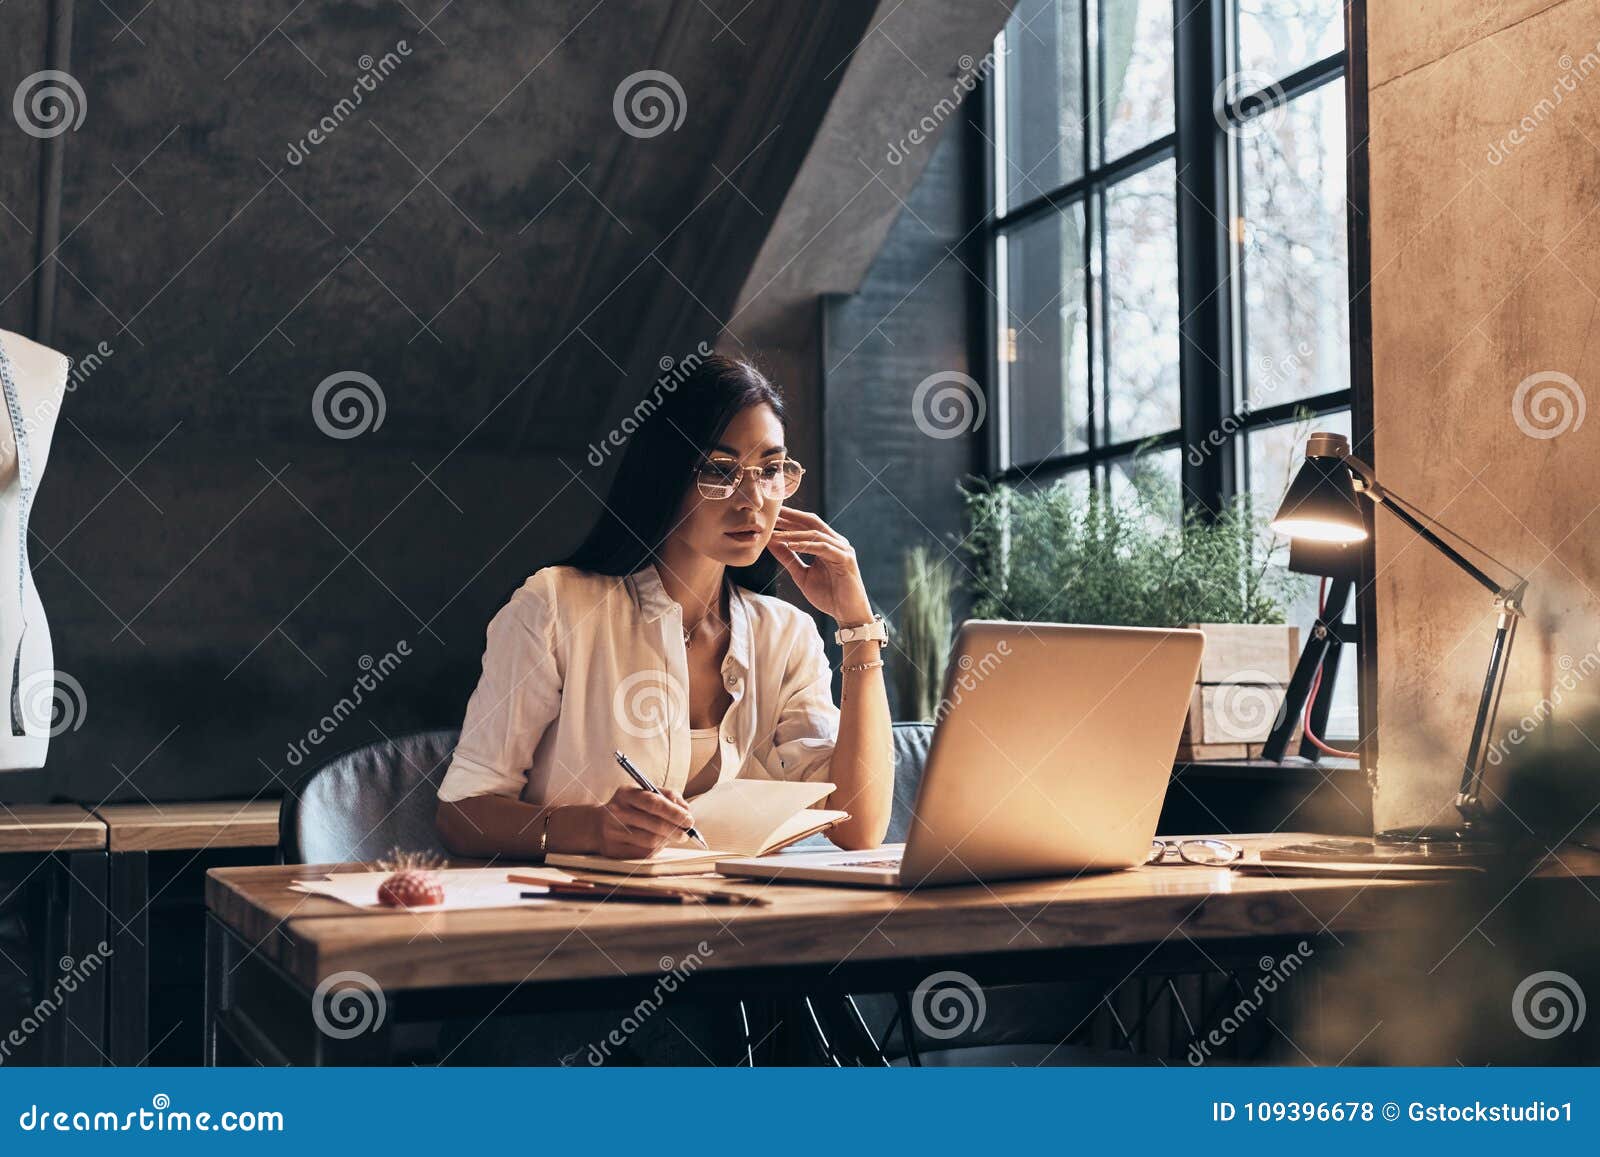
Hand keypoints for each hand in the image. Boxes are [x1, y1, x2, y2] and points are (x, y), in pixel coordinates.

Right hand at [591, 786, 696, 858]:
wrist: (596, 825)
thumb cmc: (629, 808)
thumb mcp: (642, 794)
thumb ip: (666, 796)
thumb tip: (686, 809)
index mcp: (626, 794)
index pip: (654, 803)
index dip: (675, 812)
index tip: (689, 819)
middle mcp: (617, 812)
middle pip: (655, 824)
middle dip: (676, 829)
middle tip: (686, 832)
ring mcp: (614, 833)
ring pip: (651, 841)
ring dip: (668, 840)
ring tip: (675, 837)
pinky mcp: (614, 850)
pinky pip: (643, 853)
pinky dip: (657, 849)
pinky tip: (659, 843)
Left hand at [767, 508, 873, 624]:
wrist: (847, 614)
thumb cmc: (828, 595)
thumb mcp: (801, 574)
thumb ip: (788, 558)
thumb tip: (772, 543)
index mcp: (828, 543)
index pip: (806, 524)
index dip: (789, 518)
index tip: (770, 515)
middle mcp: (837, 542)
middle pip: (812, 521)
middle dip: (791, 516)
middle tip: (772, 513)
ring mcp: (843, 549)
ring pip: (816, 534)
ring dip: (793, 533)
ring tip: (775, 534)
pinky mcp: (845, 559)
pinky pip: (823, 548)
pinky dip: (806, 545)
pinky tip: (791, 545)